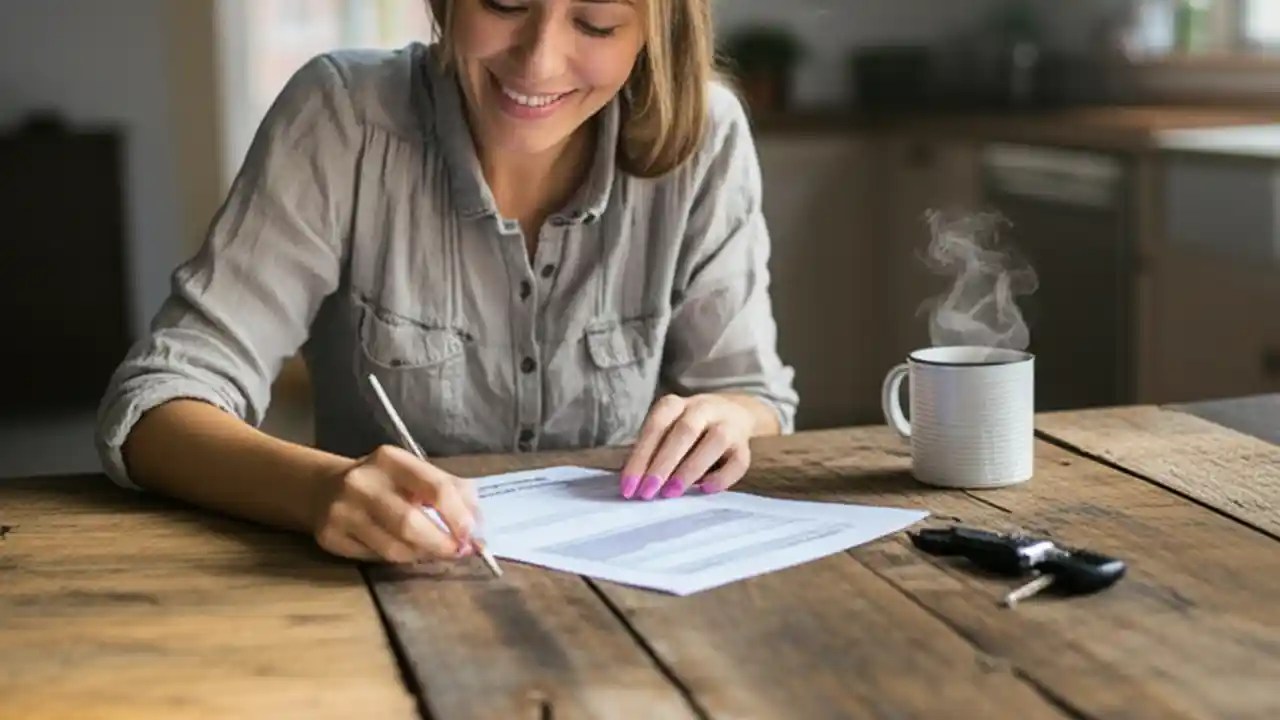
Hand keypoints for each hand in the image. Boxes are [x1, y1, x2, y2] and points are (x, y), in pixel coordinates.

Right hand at [311, 445, 479, 562]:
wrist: (324, 488)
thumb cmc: (384, 482)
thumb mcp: (416, 475)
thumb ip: (453, 493)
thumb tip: (479, 528)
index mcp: (392, 459)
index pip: (435, 488)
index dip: (459, 517)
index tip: (472, 536)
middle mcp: (363, 482)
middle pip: (411, 523)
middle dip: (441, 544)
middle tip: (457, 553)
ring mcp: (343, 510)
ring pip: (394, 548)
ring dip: (422, 555)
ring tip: (432, 552)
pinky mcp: (331, 536)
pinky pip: (376, 558)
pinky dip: (398, 559)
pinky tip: (404, 551)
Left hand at [619, 394, 755, 499]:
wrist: (734, 413)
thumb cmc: (688, 429)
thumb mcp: (666, 430)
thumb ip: (651, 451)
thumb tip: (632, 483)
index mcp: (676, 404)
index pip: (656, 426)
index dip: (640, 457)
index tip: (628, 487)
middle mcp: (703, 409)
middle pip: (684, 431)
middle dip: (663, 464)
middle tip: (647, 492)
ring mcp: (728, 424)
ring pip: (714, 442)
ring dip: (691, 468)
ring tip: (671, 493)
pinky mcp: (745, 445)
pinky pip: (738, 461)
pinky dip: (722, 477)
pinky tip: (705, 489)